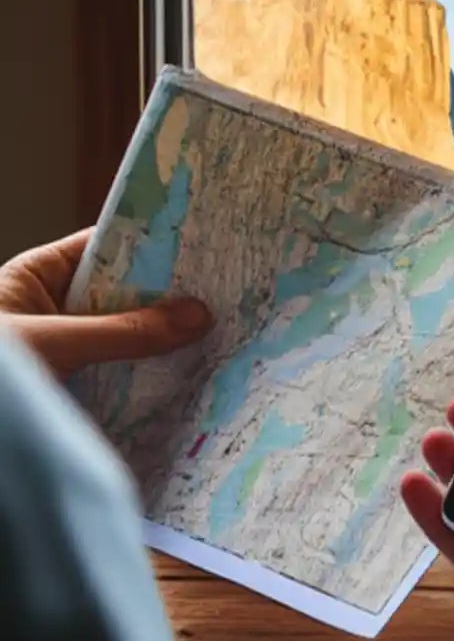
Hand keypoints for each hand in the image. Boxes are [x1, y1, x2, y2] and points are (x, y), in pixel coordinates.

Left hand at [0, 228, 213, 374]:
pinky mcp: (75, 394)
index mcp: (35, 278)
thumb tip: (197, 315)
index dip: (156, 245)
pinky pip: (121, 379)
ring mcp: (66, 354)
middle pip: (124, 296)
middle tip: (230, 297)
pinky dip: (152, 381)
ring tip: (224, 336)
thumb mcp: (50, 344)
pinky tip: (191, 380)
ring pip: (126, 341)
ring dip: (165, 344)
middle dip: (170, 300)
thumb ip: (123, 332)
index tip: (210, 248)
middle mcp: (53, 312)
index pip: (107, 248)